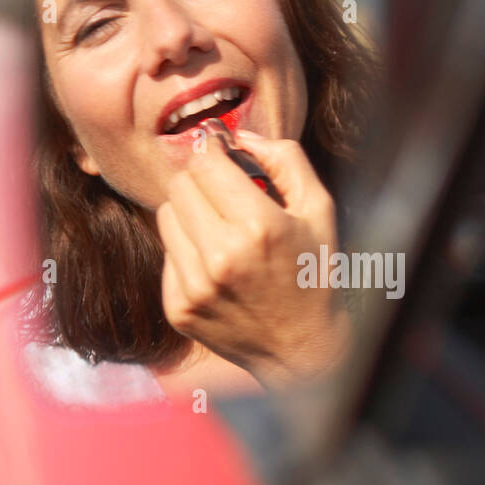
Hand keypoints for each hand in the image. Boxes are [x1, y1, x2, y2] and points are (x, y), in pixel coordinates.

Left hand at [155, 130, 349, 385]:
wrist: (302, 350)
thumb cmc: (315, 275)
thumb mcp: (319, 210)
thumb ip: (285, 159)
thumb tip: (237, 134)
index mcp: (259, 227)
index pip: (205, 162)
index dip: (213, 151)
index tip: (222, 155)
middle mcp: (221, 257)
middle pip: (180, 185)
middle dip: (201, 181)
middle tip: (224, 194)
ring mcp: (195, 286)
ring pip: (165, 216)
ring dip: (189, 214)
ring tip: (220, 230)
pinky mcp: (179, 308)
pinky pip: (167, 254)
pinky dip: (187, 250)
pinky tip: (216, 264)